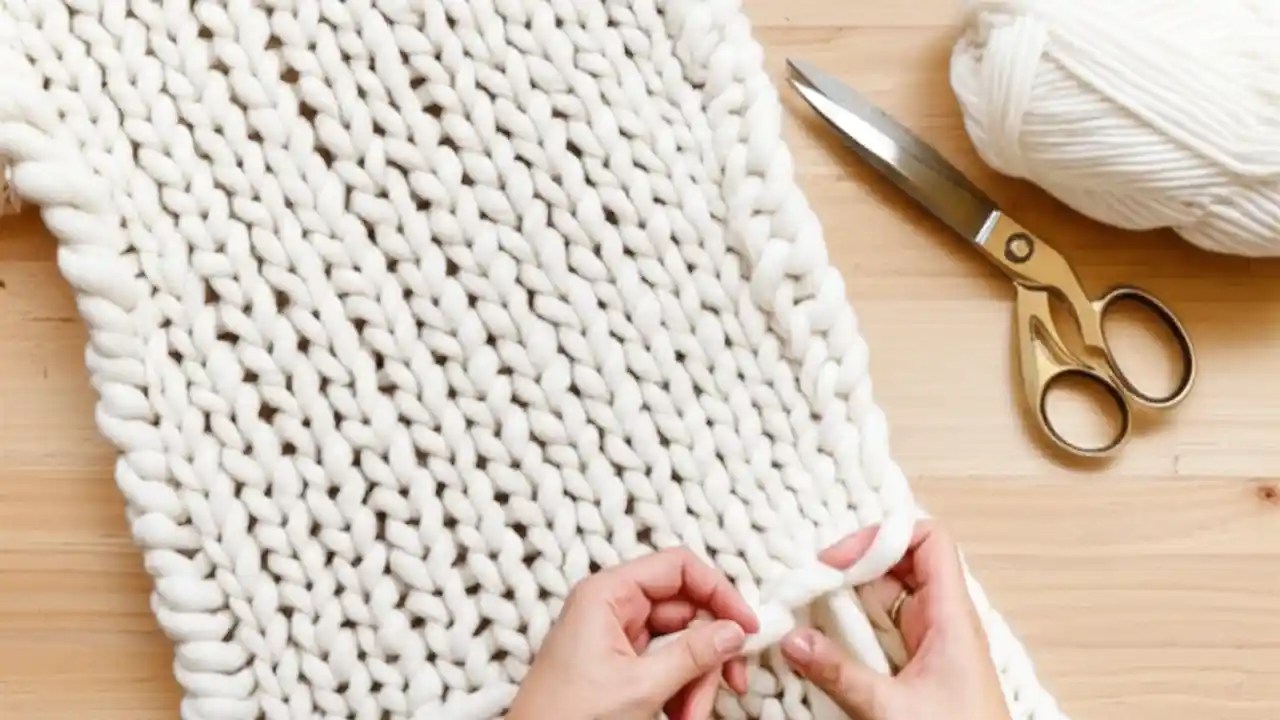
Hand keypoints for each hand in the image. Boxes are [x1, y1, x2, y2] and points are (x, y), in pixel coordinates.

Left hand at [508, 548, 759, 719]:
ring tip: (691, 716)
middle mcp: (611, 607)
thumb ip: (692, 654)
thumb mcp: (640, 686)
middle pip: (685, 609)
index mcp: (607, 594)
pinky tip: (679, 716)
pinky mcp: (619, 665)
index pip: (678, 567)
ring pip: (679, 643)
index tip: (746, 627)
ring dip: (695, 680)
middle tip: (730, 684)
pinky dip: (680, 690)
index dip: (719, 591)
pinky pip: (665, 666)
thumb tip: (734, 631)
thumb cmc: (566, 717)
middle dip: (708, 652)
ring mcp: (615, 637)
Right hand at [780, 522, 1010, 719]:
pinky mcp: (918, 669)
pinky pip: (883, 632)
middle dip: (854, 568)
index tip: (841, 559)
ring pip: (887, 600)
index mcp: (952, 617)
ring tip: (809, 608)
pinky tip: (826, 641)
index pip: (930, 541)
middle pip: (899, 566)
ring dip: (849, 601)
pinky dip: (854, 630)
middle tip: (812, 583)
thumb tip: (793, 639)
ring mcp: (931, 645)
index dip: (885, 537)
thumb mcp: (891, 711)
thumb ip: (840, 673)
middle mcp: (943, 622)